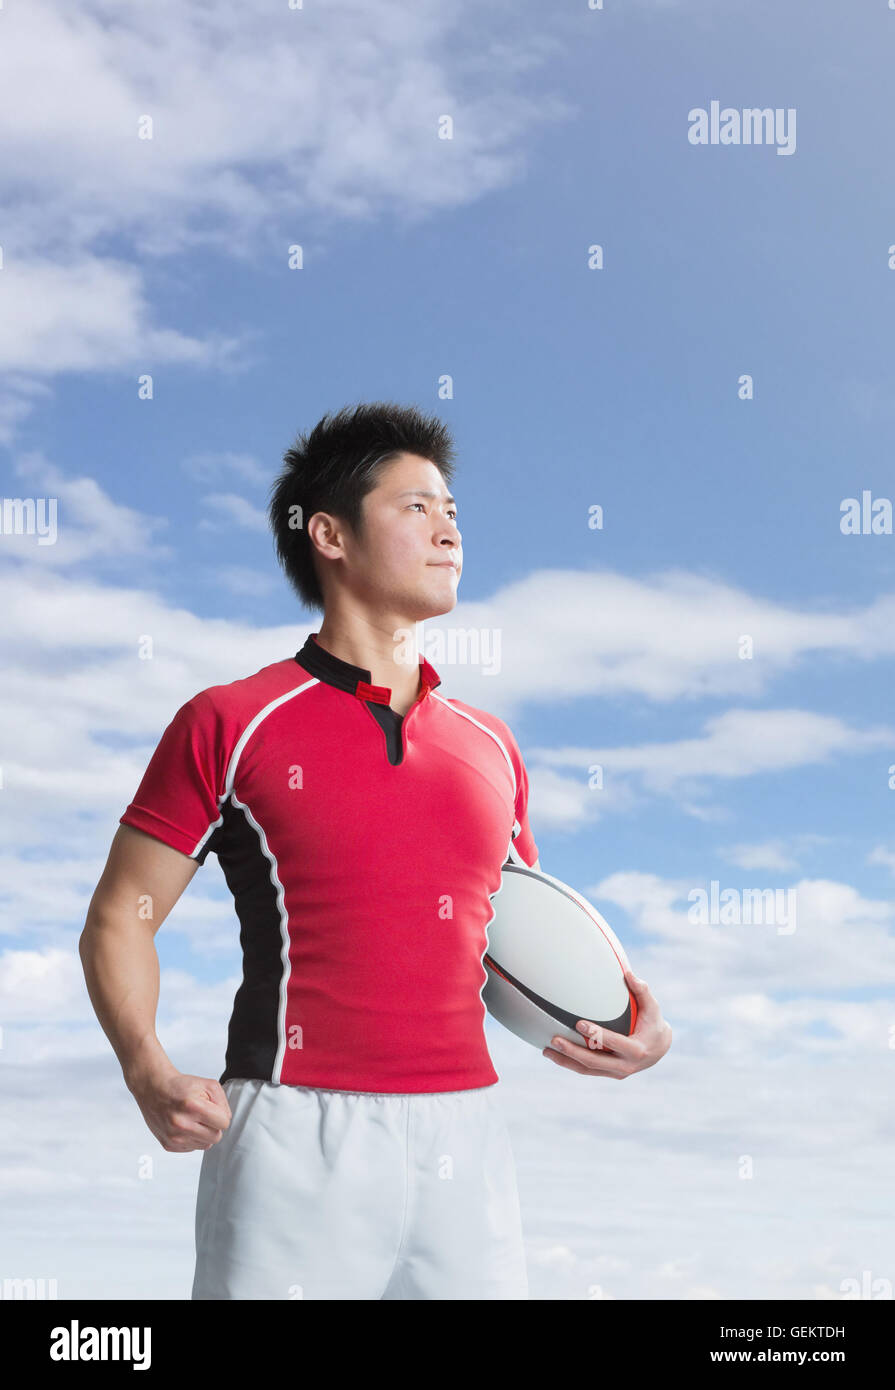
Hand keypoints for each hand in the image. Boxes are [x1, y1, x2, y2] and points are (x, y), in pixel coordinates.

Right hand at [128, 1066, 231, 1151]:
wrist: (154, 1089)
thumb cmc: (180, 1086)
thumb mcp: (208, 1085)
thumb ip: (223, 1103)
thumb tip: (225, 1120)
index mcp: (192, 1107)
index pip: (224, 1123)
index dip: (221, 1115)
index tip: (213, 1109)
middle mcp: (181, 1124)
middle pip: (216, 1137)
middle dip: (213, 1125)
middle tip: (203, 1114)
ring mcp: (173, 1137)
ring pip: (205, 1145)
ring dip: (203, 1133)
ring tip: (192, 1119)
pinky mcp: (168, 1145)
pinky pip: (192, 1148)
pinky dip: (192, 1138)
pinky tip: (184, 1125)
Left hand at [542, 968, 671, 1077]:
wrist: (659, 1049)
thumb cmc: (653, 1022)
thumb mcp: (653, 1007)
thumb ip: (642, 991)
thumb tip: (628, 973)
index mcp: (637, 1050)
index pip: (614, 1043)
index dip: (597, 1035)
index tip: (579, 1024)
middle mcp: (626, 1066)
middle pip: (595, 1061)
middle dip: (573, 1052)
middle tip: (554, 1040)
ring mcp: (616, 1072)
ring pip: (587, 1070)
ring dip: (566, 1061)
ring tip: (546, 1051)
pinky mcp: (609, 1074)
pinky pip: (587, 1071)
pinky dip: (570, 1064)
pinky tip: (554, 1055)